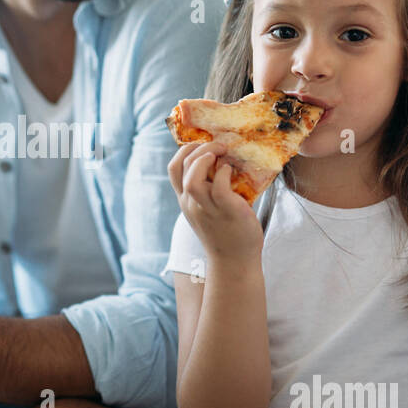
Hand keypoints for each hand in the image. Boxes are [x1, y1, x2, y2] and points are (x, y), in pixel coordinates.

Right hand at [168, 141, 262, 263]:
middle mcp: (192, 203)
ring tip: (222, 153)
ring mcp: (207, 208)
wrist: (234, 262)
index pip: (173, 169)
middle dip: (198, 149)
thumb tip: (225, 163)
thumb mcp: (209, 210)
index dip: (184, 151)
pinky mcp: (226, 210)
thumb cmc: (227, 233)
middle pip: (182, 167)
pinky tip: (231, 172)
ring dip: (206, 158)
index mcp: (186, 200)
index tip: (201, 145)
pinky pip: (219, 186)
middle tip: (218, 146)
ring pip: (193, 178)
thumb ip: (210, 190)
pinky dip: (224, 173)